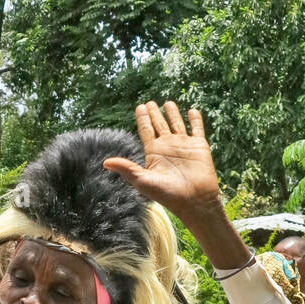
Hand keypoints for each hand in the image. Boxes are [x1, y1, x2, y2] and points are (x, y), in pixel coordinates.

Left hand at [103, 101, 221, 223]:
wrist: (194, 201)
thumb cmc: (168, 194)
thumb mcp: (143, 181)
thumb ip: (126, 168)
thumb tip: (105, 162)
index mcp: (154, 153)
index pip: (146, 131)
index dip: (143, 119)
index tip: (140, 107)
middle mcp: (168, 147)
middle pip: (159, 125)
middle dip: (154, 114)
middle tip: (149, 102)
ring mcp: (184, 145)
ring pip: (177, 124)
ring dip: (173, 113)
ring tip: (168, 103)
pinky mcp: (199, 145)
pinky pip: (197, 128)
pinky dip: (195, 119)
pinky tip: (192, 110)